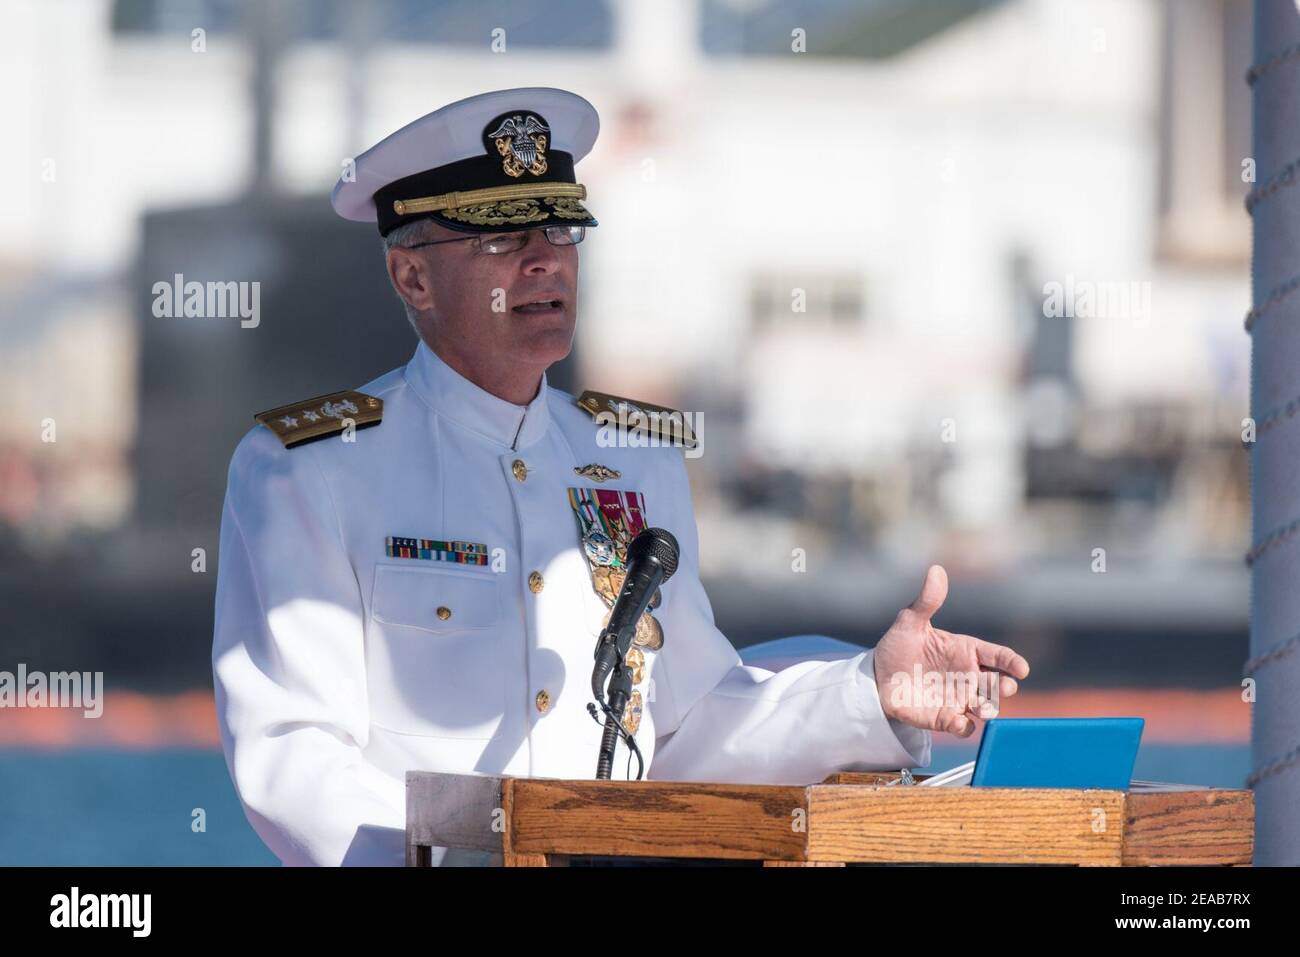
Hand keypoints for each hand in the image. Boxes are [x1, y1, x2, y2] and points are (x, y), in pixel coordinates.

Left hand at [872, 564, 1029, 737]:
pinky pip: (959, 726)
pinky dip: (963, 727)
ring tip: (984, 709)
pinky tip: (961, 724)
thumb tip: (936, 570)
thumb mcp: (909, 622)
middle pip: (998, 684)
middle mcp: (968, 677)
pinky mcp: (942, 717)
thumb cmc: (900, 646)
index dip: (1011, 662)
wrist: (877, 676)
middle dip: (1004, 687)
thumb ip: (927, 601)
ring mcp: (958, 698)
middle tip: (1004, 687)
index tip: (1021, 668)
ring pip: (984, 707)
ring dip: (988, 709)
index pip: (998, 656)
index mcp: (966, 651)